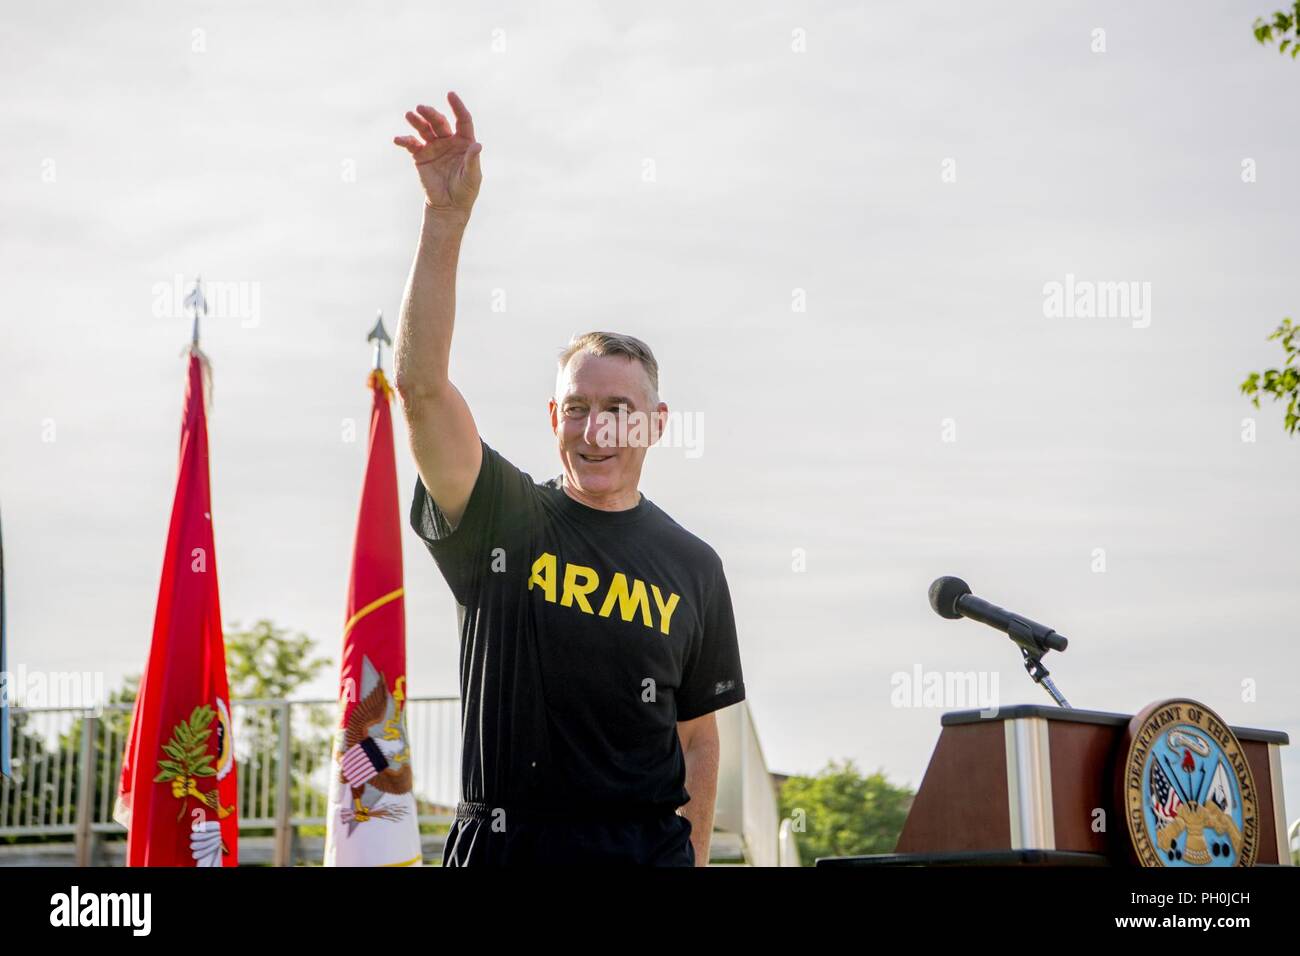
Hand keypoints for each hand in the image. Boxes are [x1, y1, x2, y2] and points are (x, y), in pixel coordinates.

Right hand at [393, 92, 481, 217]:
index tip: (450, 94)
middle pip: (439, 122)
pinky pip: (411, 144)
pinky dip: (405, 140)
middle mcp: (448, 140)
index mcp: (464, 142)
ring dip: (417, 121)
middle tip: (421, 108)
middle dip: (430, 114)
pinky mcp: (421, 155)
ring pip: (424, 129)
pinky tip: (398, 139)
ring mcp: (434, 146)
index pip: (462, 120)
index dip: (457, 107)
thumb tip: (477, 145)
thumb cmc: (465, 190)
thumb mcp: (472, 177)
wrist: (448, 205)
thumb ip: (472, 161)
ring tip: (409, 115)